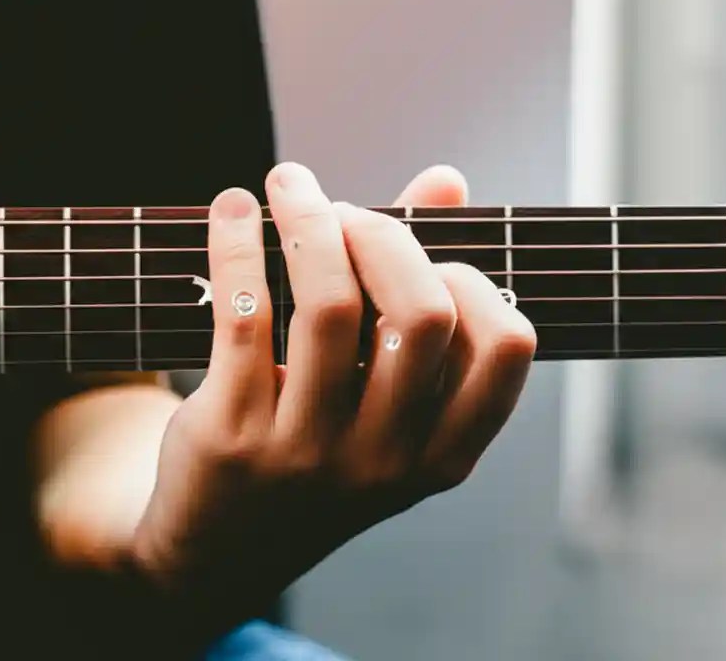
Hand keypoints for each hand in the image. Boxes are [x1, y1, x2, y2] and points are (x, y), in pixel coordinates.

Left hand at [130, 163, 535, 627]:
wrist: (220, 546)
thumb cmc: (321, 445)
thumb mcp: (383, 393)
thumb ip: (418, 283)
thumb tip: (447, 178)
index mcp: (444, 453)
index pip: (505, 348)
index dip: (471, 281)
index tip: (423, 257)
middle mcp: (387, 461)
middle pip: (422, 315)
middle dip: (387, 235)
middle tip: (345, 212)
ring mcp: (310, 455)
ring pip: (331, 308)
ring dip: (310, 220)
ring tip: (288, 185)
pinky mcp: (233, 438)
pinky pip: (245, 317)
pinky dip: (239, 246)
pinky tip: (235, 211)